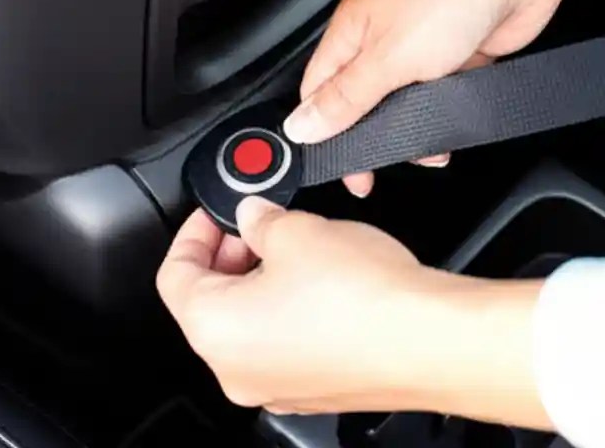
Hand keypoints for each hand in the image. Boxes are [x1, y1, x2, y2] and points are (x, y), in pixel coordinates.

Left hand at [155, 198, 547, 425]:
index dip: (193, 233)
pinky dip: (291, 312)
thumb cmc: (364, 298)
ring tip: (297, 247)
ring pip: (249, 327)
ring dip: (261, 284)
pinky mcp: (316, 391)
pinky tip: (323, 282)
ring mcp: (277, 388)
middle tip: (256, 225)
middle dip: (230, 257)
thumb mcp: (296, 230)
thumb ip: (259, 220)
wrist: (430, 340)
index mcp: (213, 330)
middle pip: (209, 305)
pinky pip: (286, 346)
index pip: (174, 275)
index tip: (213, 213)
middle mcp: (236, 371)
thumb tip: (253, 217)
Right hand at [283, 0, 580, 196]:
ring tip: (428, 149)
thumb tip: (300, 126)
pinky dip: (448, 114)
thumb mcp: (388, 57)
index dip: (321, 132)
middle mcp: (383, 35)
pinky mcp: (460, 52)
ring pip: (406, 104)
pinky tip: (456, 125)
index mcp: (352, 29)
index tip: (335, 167)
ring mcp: (423, 44)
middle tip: (380, 168)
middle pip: (361, 101)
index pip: (318, 91)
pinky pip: (444, 96)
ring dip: (415, 130)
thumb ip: (345, 97)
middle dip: (372, 136)